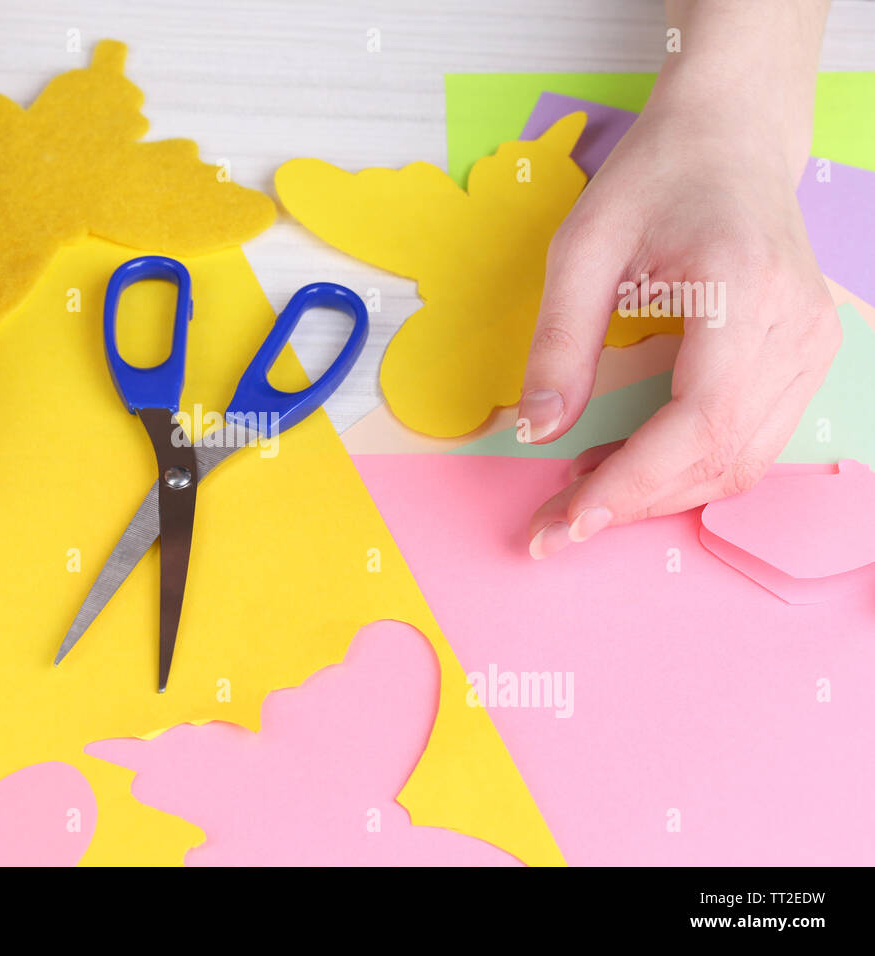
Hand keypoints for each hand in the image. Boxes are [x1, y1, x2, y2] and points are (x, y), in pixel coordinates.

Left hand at [519, 0, 836, 558]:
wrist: (730, 136)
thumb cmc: (655, 177)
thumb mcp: (582, 249)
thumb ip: (559, 344)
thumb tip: (537, 431)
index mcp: (741, 289)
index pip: (697, 421)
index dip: (632, 484)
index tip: (566, 523)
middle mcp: (794, 326)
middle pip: (722, 457)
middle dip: (634, 503)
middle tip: (554, 523)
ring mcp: (812, 345)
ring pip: (742, 462)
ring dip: (659, 493)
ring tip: (583, 490)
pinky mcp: (805, 357)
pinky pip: (752, 441)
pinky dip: (687, 467)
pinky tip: (629, 462)